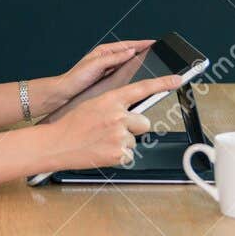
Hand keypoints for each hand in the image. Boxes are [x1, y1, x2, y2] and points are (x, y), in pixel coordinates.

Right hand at [42, 73, 182, 169]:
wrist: (57, 143)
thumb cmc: (72, 125)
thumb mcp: (93, 105)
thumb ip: (115, 105)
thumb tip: (131, 111)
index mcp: (111, 100)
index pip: (143, 88)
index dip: (163, 83)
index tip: (177, 79)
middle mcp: (118, 116)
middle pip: (144, 123)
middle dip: (134, 128)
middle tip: (114, 131)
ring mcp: (119, 135)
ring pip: (134, 140)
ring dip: (122, 143)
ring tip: (102, 141)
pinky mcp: (118, 153)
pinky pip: (128, 155)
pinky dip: (118, 156)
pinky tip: (103, 151)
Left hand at [45, 39, 154, 112]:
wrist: (65, 91)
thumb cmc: (76, 77)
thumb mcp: (96, 65)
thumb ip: (114, 57)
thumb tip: (130, 51)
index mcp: (104, 51)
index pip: (128, 45)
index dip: (142, 43)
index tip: (154, 43)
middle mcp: (106, 57)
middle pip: (129, 52)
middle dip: (142, 51)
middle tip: (157, 52)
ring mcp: (107, 67)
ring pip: (127, 62)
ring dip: (137, 61)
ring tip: (150, 62)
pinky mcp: (106, 77)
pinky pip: (123, 71)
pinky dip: (131, 70)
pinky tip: (137, 75)